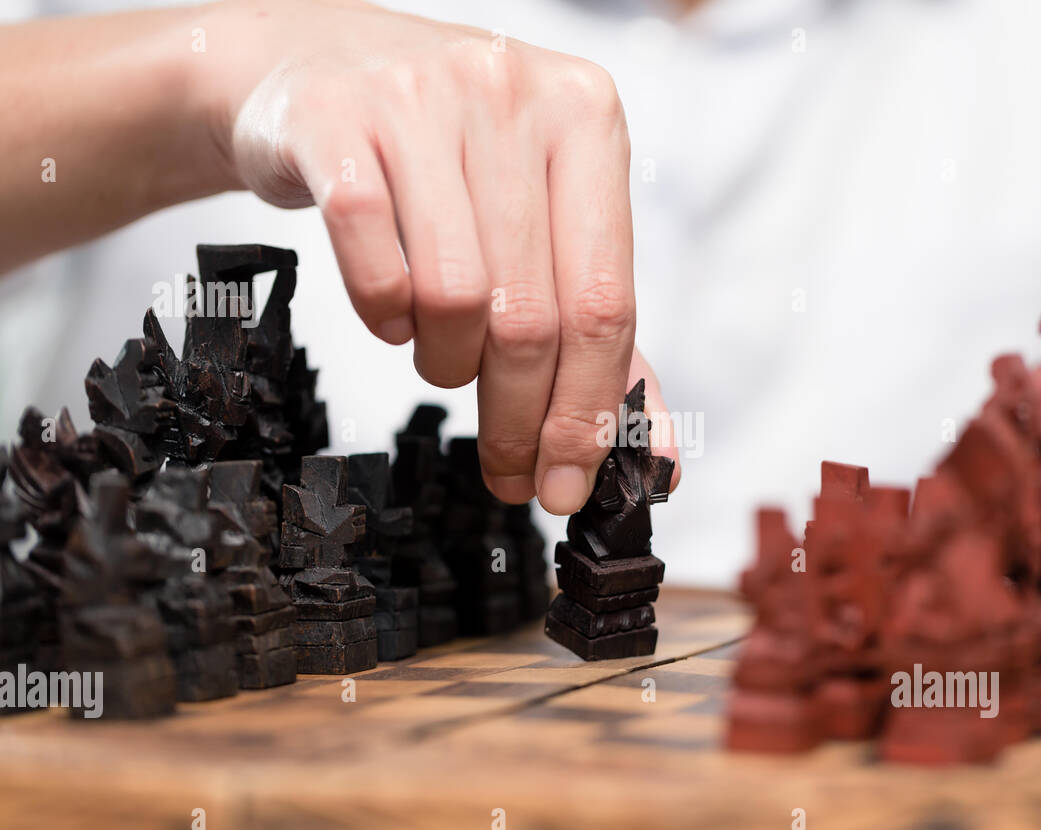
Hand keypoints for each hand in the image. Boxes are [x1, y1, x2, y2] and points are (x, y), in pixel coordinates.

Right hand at [198, 0, 679, 510]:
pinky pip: (372, 264)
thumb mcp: (541, 218)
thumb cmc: (445, 158)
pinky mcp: (334, 122)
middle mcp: (512, 93)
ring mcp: (419, 99)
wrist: (315, 66)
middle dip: (519, 418)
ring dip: (448, 365)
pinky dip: (385, 318)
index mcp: (588, 118)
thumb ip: (600, 334)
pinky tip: (395, 314)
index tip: (567, 484)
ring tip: (443, 357)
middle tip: (508, 469)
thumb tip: (655, 457)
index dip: (586, 413)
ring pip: (455, 297)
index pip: (604, 301)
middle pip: (532, 314)